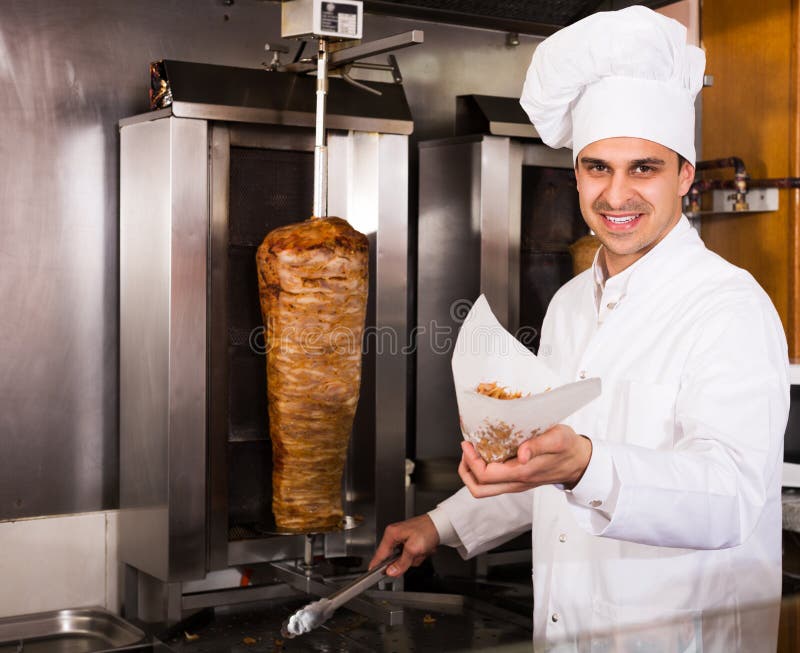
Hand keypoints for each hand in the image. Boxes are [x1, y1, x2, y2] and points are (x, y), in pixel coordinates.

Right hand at [368, 514, 439, 576]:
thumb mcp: (413, 549)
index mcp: (391, 534)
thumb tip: (391, 571)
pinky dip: (419, 554)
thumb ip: (401, 562)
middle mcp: (395, 535)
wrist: (441, 524)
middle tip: (416, 555)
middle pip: (394, 558)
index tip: (372, 573)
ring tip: (422, 550)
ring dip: (415, 558)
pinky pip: (411, 555)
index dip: (376, 565)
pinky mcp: (410, 541)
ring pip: (404, 558)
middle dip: (407, 560)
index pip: (380, 553)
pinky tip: (424, 549)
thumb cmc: (428, 529)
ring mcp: (403, 538)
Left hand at [459, 424, 592, 498]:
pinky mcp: (517, 480)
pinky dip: (482, 469)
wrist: (580, 462)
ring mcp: (516, 484)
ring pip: (484, 489)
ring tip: (472, 452)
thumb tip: (522, 453)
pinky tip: (487, 452)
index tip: (468, 443)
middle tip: (466, 449)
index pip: (485, 476)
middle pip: (479, 489)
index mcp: (522, 473)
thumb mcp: (557, 439)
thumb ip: (538, 445)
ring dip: (472, 472)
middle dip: (466, 470)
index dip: (471, 461)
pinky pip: (493, 482)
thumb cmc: (568, 447)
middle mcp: (516, 482)